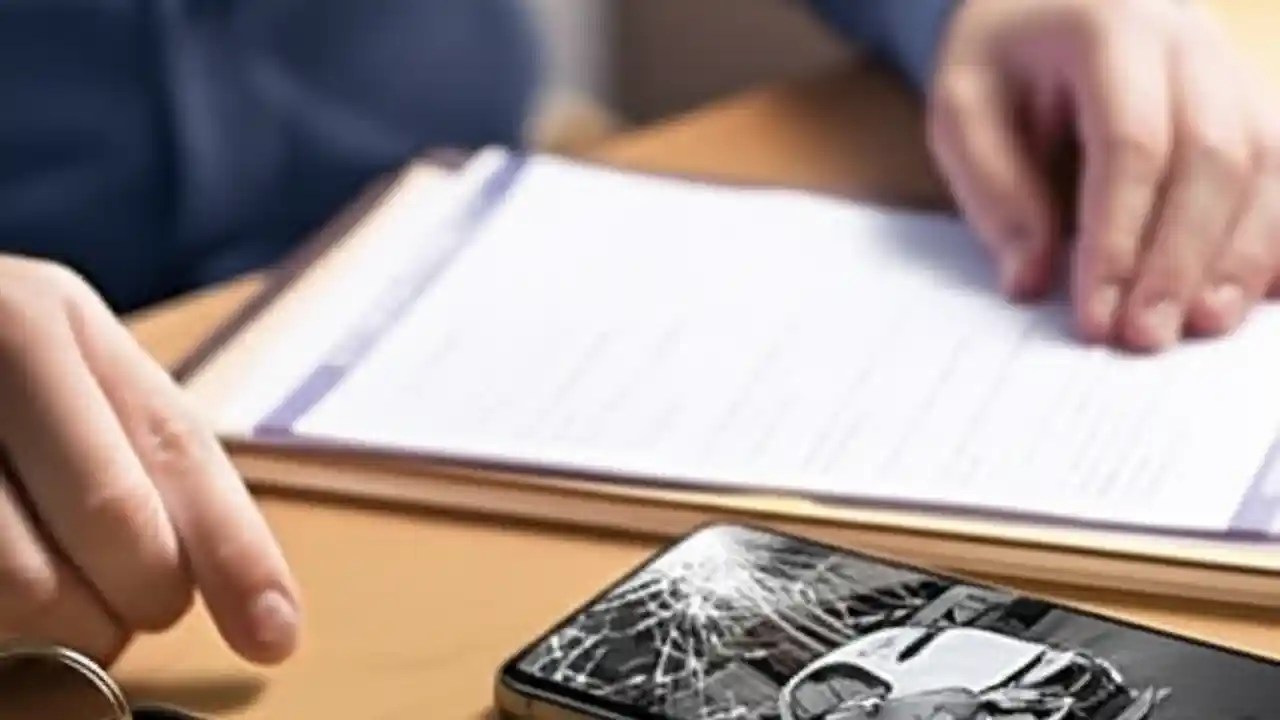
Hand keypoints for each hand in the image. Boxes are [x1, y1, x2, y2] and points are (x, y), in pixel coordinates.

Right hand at [0, 255, 299, 664]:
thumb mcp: (59, 387)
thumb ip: (142, 470)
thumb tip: (257, 608)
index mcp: (53, 319)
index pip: (178, 454)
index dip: (239, 557)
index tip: (276, 636)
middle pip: (119, 530)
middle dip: (135, 602)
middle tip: (113, 606)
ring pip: (27, 591)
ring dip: (53, 634)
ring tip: (35, 599)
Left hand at [927, 0, 1279, 350]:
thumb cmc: (1000, 60)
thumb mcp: (961, 110)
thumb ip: (994, 192)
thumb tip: (1030, 282)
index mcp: (1109, 30)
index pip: (1131, 144)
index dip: (1118, 239)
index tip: (1095, 316)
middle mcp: (1188, 42)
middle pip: (1213, 156)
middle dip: (1181, 259)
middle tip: (1146, 337)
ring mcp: (1231, 66)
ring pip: (1264, 162)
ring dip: (1238, 255)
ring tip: (1203, 326)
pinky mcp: (1250, 99)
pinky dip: (1274, 232)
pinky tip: (1257, 292)